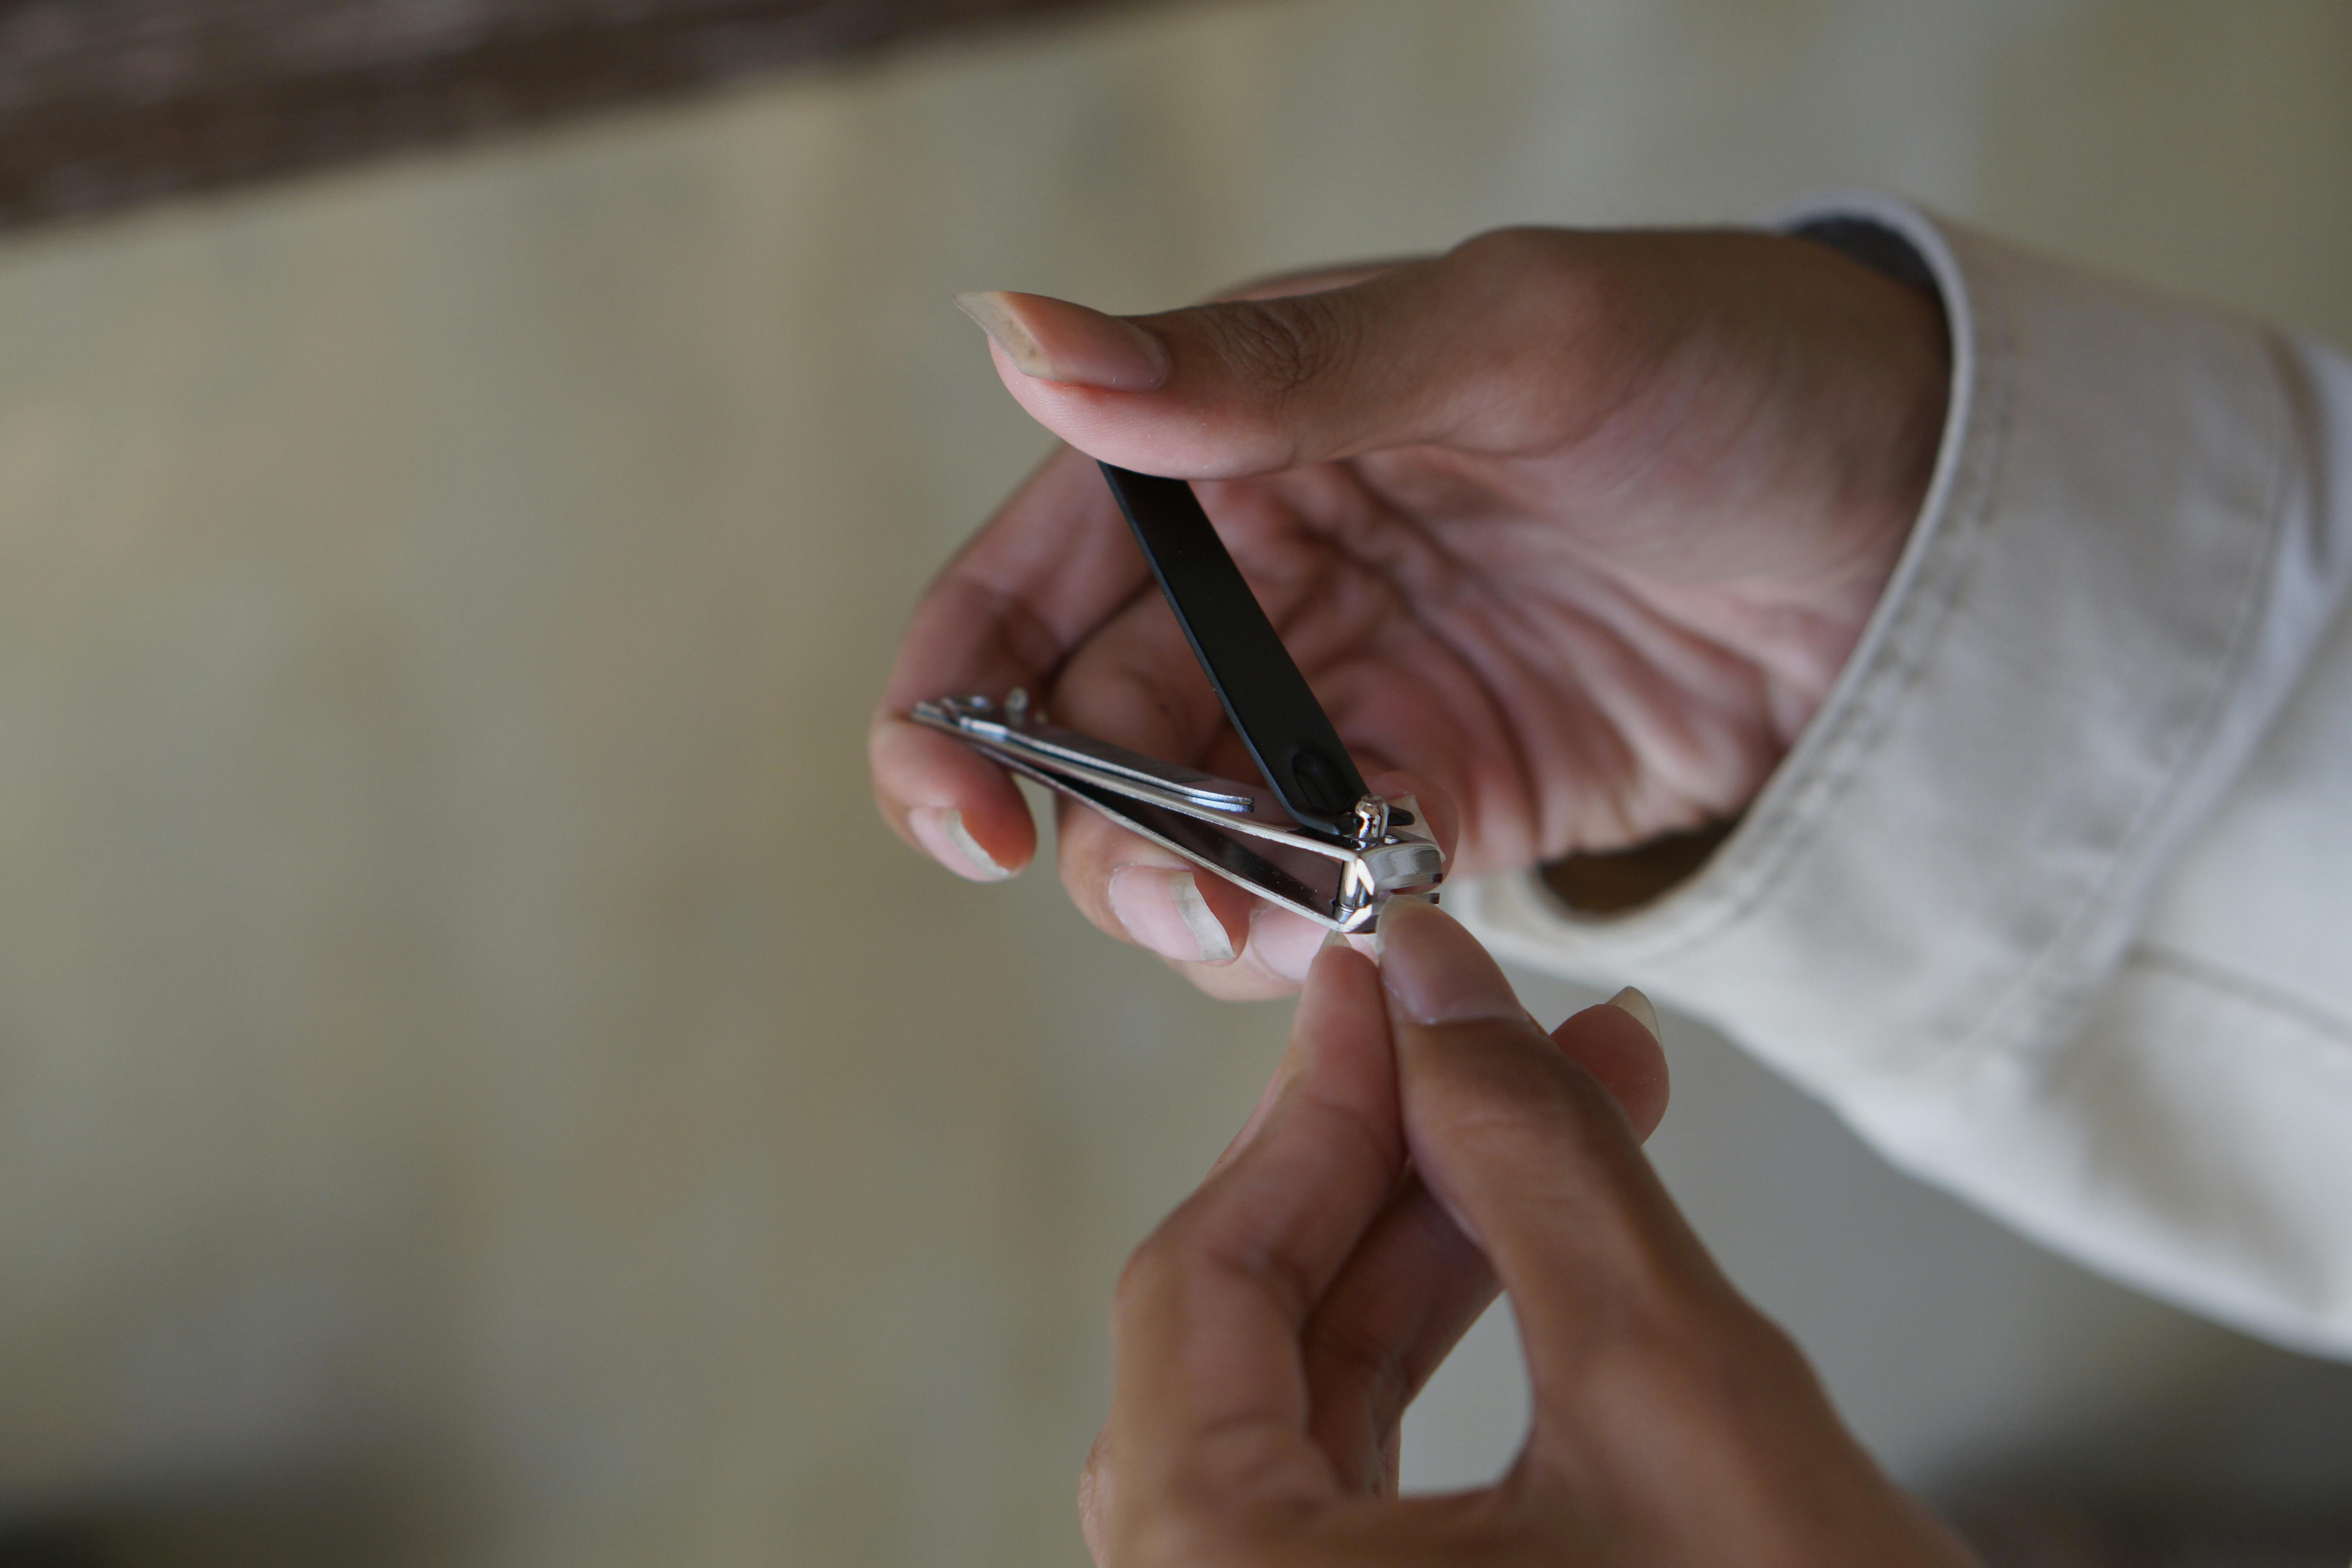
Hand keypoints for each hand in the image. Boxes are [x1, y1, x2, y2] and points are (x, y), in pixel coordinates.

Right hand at [871, 227, 1947, 994]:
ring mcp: (1346, 702)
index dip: (958, 700)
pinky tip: (1351, 930)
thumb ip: (1266, 370)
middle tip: (1184, 896)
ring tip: (1281, 919)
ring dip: (1195, 899)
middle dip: (1099, 835)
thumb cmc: (1732, 371)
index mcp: (1242, 434)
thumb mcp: (1509, 336)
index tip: (962, 817)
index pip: (1032, 579)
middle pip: (1091, 739)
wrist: (1918, 523)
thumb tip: (1020, 335)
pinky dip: (1305, 928)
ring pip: (1189, 836)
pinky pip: (1316, 890)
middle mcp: (1268, 578)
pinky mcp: (1434, 805)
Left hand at [1081, 898, 1974, 1567]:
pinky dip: (1445, 1371)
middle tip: (1473, 1042)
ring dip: (1432, 1257)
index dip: (1302, 1113)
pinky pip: (1367, 1498)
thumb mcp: (1672, 1389)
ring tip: (1548, 1126)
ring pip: (1311, 1421)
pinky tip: (1531, 1265)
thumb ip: (1532, 1159)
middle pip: (1246, 1351)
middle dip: (1387, 1173)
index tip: (1374, 992)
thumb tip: (1440, 991)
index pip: (1197, 1292)